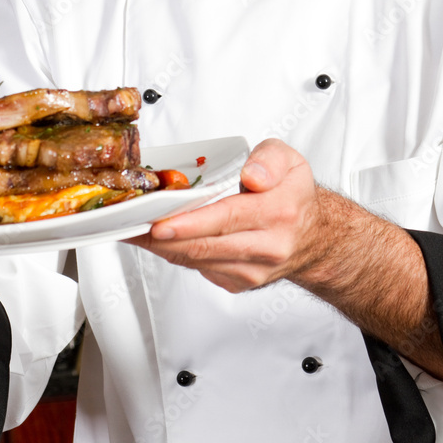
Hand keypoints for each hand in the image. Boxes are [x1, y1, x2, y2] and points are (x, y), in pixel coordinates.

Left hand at [130, 139, 322, 292]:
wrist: (313, 237)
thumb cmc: (292, 194)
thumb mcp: (290, 160)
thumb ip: (269, 160)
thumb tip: (252, 177)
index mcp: (277, 213)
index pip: (227, 218)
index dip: (189, 223)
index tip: (159, 224)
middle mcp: (266, 247)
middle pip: (204, 246)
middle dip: (162, 238)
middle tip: (129, 225)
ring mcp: (251, 270)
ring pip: (196, 260)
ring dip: (161, 246)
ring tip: (132, 229)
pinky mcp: (238, 282)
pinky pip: (198, 268)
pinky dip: (174, 252)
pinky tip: (158, 237)